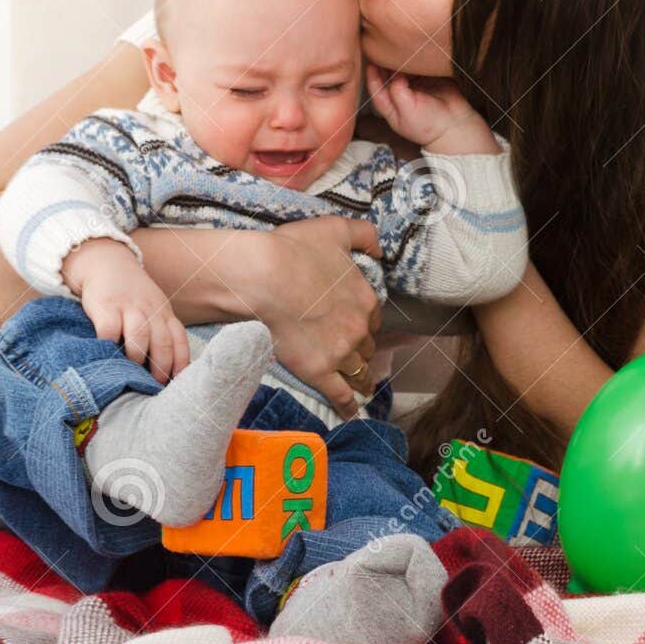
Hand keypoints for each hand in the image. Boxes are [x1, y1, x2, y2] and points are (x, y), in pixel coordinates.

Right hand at [63, 239, 189, 384]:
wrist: (107, 262)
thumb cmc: (131, 294)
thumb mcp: (152, 309)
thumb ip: (159, 332)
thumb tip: (166, 370)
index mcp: (165, 313)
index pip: (179, 339)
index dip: (180, 362)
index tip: (178, 382)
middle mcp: (151, 311)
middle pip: (163, 341)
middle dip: (161, 366)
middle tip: (155, 385)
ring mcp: (129, 307)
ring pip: (140, 335)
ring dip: (138, 357)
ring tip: (133, 372)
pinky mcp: (106, 306)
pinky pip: (110, 329)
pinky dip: (110, 344)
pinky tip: (108, 355)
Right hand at [263, 217, 383, 418]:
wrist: (264, 278)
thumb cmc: (294, 250)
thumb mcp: (335, 229)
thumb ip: (363, 235)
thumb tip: (380, 249)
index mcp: (364, 297)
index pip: (371, 316)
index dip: (364, 321)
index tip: (357, 325)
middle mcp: (358, 327)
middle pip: (366, 344)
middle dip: (362, 348)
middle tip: (355, 354)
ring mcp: (340, 352)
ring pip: (359, 371)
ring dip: (363, 379)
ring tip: (364, 388)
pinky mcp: (319, 371)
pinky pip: (340, 395)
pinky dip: (348, 406)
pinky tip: (351, 414)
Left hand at [364, 62, 498, 154]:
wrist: (457, 125)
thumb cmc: (430, 125)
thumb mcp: (408, 112)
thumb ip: (397, 92)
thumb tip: (395, 73)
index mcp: (391, 107)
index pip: (376, 89)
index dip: (372, 75)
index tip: (371, 62)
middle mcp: (400, 95)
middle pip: (387, 77)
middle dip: (385, 65)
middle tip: (384, 50)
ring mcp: (415, 86)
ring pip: (402, 69)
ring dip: (400, 60)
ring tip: (399, 48)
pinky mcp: (429, 79)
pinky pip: (419, 66)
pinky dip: (415, 59)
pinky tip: (414, 51)